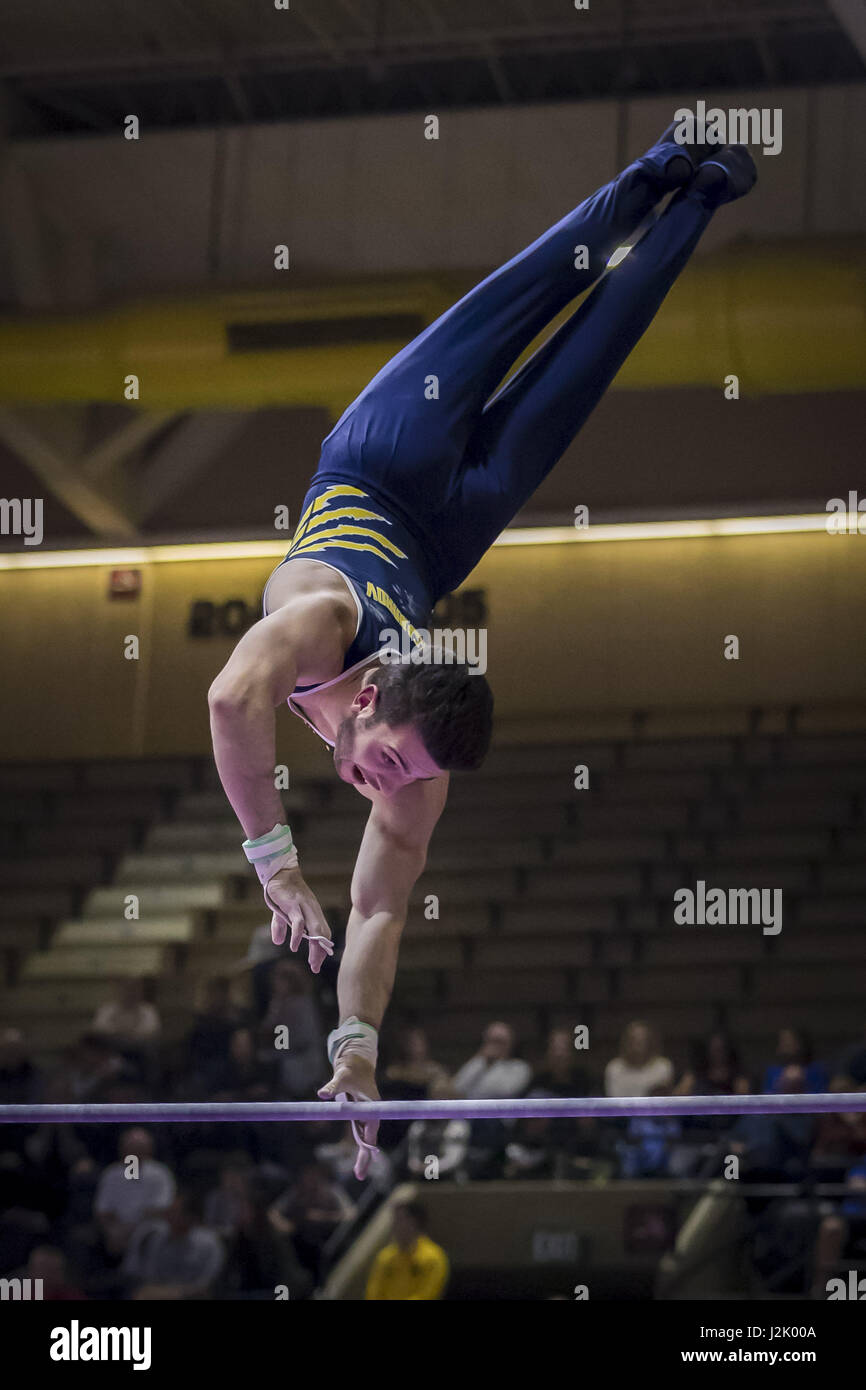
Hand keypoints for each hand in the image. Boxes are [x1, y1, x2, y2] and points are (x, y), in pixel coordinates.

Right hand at [265, 867, 332, 972]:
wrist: (280, 873)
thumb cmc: (283, 892)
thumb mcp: (282, 912)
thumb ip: (280, 927)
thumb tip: (278, 942)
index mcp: (313, 912)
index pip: (323, 932)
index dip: (323, 947)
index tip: (318, 962)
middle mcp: (312, 910)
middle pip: (322, 933)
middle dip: (321, 952)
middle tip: (316, 967)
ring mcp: (304, 908)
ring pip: (315, 929)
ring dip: (316, 947)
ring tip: (312, 962)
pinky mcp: (293, 905)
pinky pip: (299, 923)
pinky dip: (299, 936)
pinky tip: (295, 947)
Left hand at [319, 1054, 379, 1179]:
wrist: (355, 1063)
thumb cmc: (350, 1070)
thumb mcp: (341, 1077)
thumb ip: (333, 1086)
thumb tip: (322, 1093)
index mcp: (370, 1108)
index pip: (370, 1131)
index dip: (368, 1146)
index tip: (367, 1157)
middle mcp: (370, 1114)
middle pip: (368, 1140)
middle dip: (365, 1158)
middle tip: (359, 1176)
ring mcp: (364, 1116)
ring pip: (364, 1139)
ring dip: (363, 1155)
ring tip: (359, 1174)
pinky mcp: (358, 1115)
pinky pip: (359, 1134)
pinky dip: (360, 1146)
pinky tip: (360, 1160)